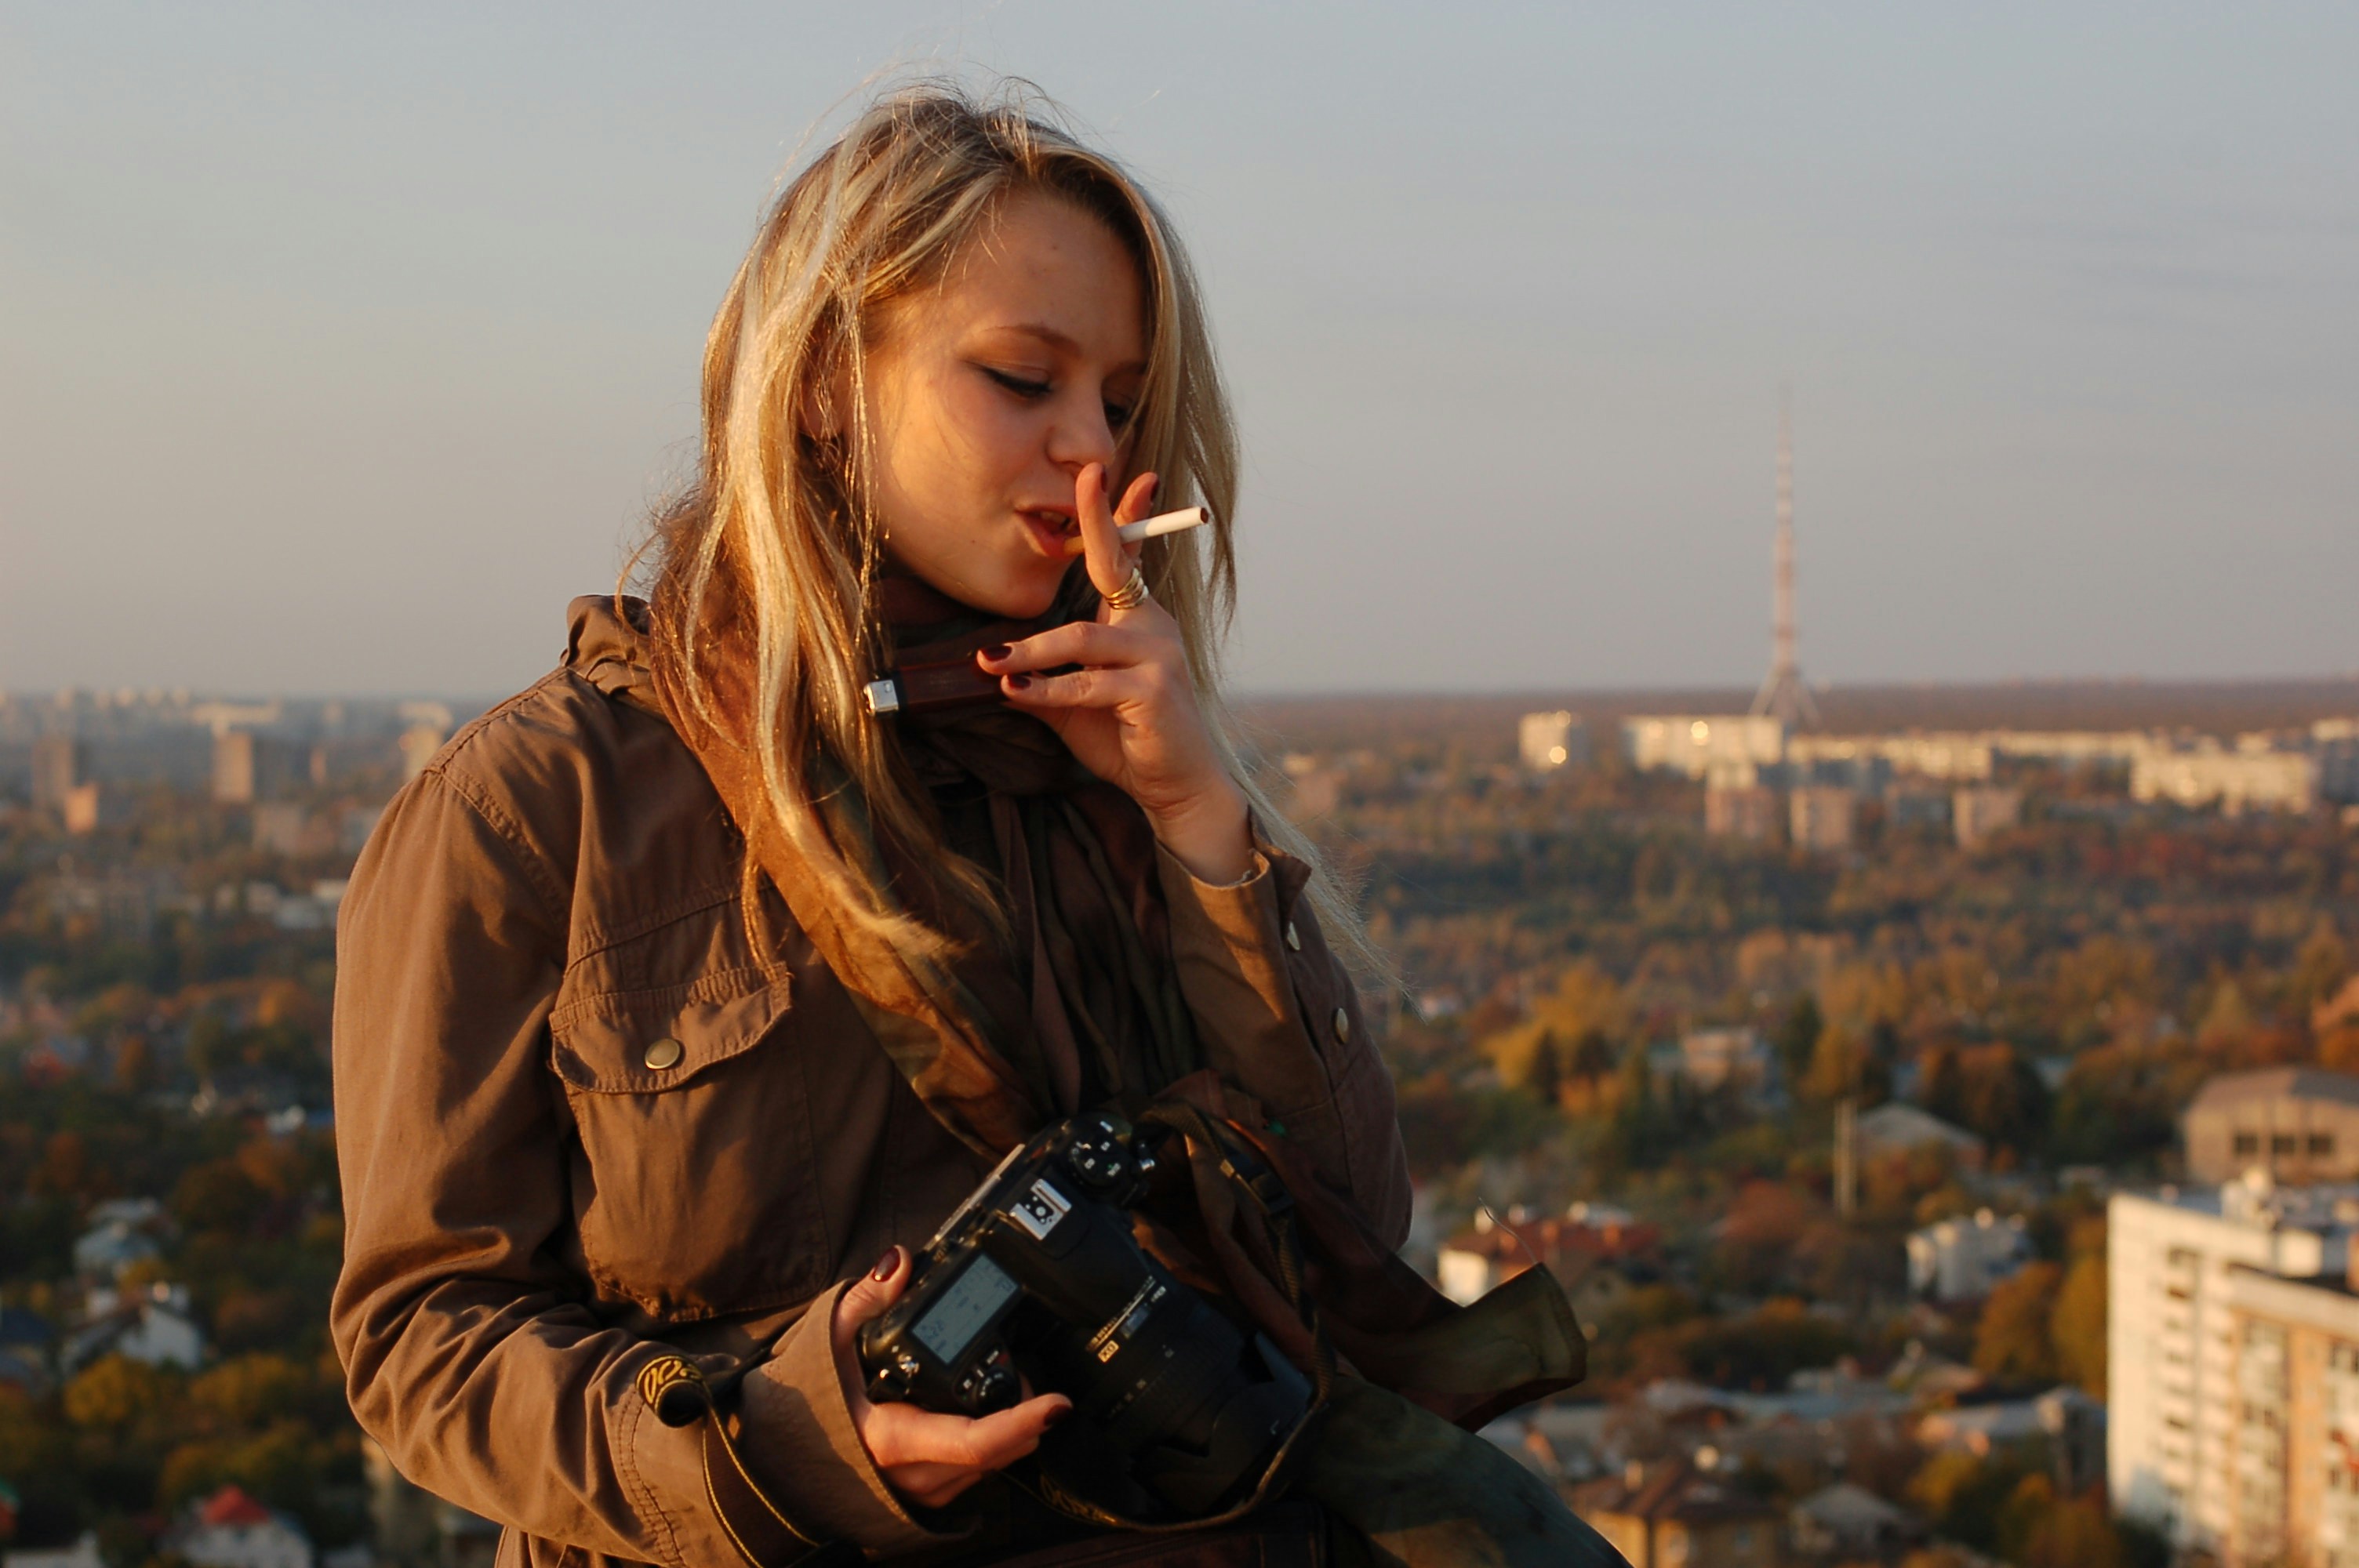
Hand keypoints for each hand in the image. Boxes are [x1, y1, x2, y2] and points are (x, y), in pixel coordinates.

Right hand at [832, 1246, 1070, 1509]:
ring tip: (1007, 1385)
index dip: (1022, 1422)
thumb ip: (866, 1300)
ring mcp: (924, 1491)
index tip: (1058, 1403)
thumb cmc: (812, 1397)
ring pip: (993, 1466)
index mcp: (893, 1439)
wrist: (789, 1451)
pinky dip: (994, 1443)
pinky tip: (988, 1411)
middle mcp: (914, 1475)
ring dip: (1013, 1430)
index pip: (974, 1442)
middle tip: (1028, 1374)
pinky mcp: (931, 1494)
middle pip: (998, 1454)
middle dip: (1027, 1414)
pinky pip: (978, 1473)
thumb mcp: (831, 1342)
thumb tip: (898, 1263)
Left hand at [978, 463, 1253, 883]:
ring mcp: (1158, 654)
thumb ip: (1045, 677)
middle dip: (1101, 518)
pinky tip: (1016, 690)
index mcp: (1138, 620)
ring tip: (991, 662)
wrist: (1176, 786)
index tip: (1110, 470)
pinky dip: (1046, 688)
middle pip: (1117, 566)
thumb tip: (995, 665)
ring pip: (1082, 637)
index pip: (1127, 558)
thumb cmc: (1129, 740)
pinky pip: (1086, 683)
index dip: (1121, 514)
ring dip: (1031, 651)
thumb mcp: (1076, 705)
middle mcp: (1153, 626)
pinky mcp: (1153, 688)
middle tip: (1086, 474)